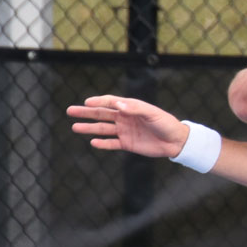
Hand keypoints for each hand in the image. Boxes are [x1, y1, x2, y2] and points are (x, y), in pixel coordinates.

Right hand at [68, 95, 189, 156]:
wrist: (176, 141)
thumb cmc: (166, 123)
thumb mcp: (152, 113)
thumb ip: (135, 108)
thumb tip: (118, 104)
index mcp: (130, 107)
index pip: (110, 102)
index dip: (98, 102)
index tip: (86, 103)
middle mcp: (125, 118)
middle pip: (101, 114)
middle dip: (86, 113)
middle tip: (70, 111)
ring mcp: (125, 131)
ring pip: (103, 129)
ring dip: (89, 128)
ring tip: (75, 127)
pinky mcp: (127, 144)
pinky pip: (112, 143)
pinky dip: (103, 143)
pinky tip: (92, 142)